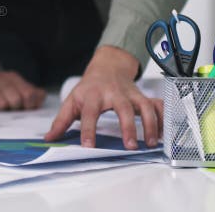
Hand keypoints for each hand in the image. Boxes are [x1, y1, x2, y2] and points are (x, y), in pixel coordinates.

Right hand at [0, 71, 45, 110]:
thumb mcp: (16, 92)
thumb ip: (32, 94)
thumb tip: (40, 95)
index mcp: (12, 77)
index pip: (29, 94)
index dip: (29, 105)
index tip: (24, 109)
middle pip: (15, 100)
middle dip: (14, 108)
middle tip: (9, 110)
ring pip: (1, 103)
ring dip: (1, 111)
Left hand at [44, 46, 162, 148]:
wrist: (107, 66)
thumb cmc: (88, 88)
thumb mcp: (72, 101)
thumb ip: (61, 121)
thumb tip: (49, 138)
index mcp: (93, 95)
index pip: (90, 113)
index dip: (88, 130)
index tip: (89, 146)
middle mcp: (113, 93)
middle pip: (122, 108)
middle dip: (128, 126)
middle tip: (130, 146)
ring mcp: (131, 94)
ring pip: (144, 106)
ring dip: (150, 124)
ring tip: (151, 142)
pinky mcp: (143, 95)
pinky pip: (157, 104)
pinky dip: (164, 117)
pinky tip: (165, 132)